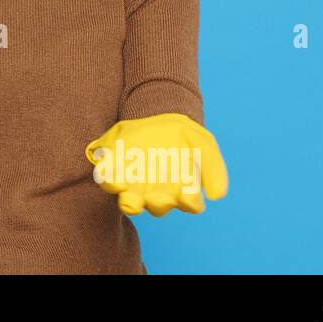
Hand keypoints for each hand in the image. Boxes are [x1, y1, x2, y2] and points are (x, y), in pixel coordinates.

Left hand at [85, 113, 228, 216]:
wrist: (155, 114)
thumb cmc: (181, 135)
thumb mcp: (202, 144)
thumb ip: (214, 168)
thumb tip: (217, 196)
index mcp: (182, 189)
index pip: (190, 204)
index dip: (189, 202)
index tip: (187, 193)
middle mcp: (157, 192)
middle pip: (158, 207)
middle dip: (157, 203)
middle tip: (155, 195)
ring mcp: (134, 185)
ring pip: (130, 203)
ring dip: (128, 200)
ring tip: (126, 189)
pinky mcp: (114, 171)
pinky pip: (106, 181)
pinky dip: (105, 178)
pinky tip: (106, 169)